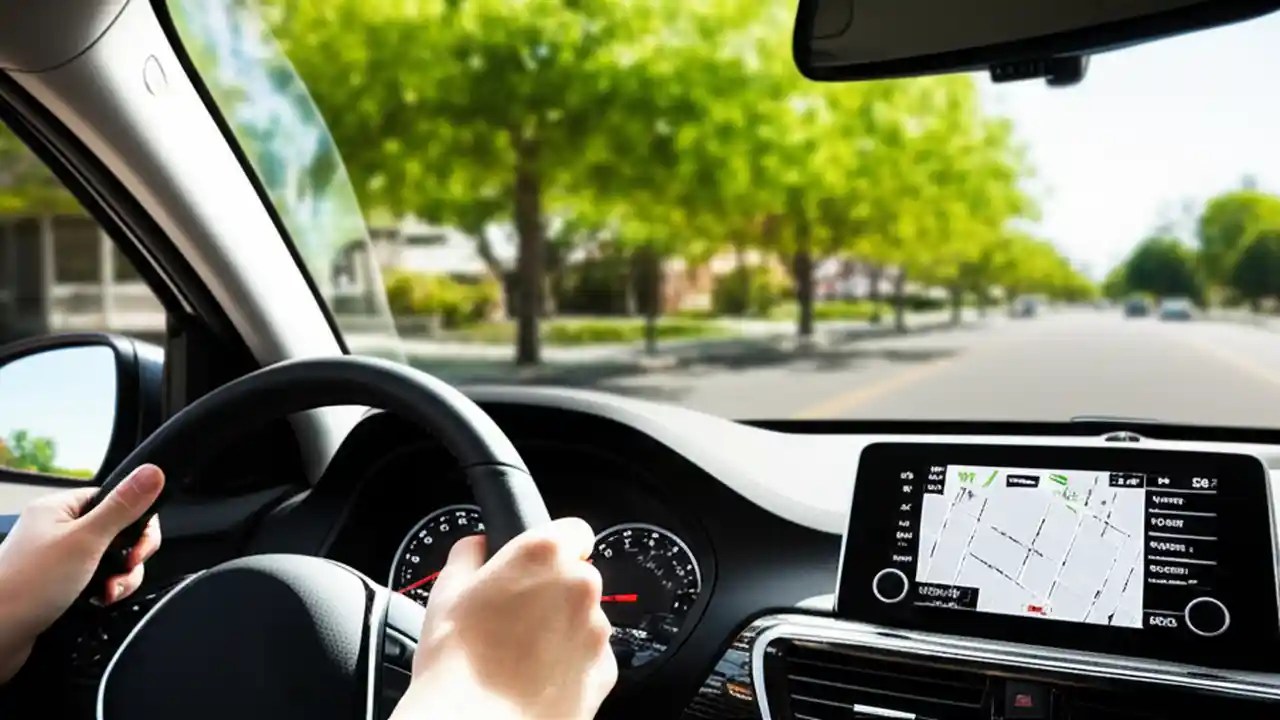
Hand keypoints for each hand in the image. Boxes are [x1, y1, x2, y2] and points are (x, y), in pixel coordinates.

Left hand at [0, 464, 164, 682]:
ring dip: (119, 579)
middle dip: (129, 557)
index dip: (136, 523)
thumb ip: (123, 508)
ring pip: (110, 560)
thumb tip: (153, 471)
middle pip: (117, 532)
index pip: (114, 500)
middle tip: (123, 572)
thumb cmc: (29, 586)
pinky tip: (97, 602)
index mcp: (58, 508)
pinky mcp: (59, 585)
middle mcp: (57, 529)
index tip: (139, 547)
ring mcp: (58, 558)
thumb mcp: (85, 542)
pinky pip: (97, 580)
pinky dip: (104, 591)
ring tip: (107, 594)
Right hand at [392, 518, 616, 719]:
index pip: (573, 529)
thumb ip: (469, 554)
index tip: (536, 564)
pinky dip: (570, 662)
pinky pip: (590, 655)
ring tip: (521, 654)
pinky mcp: (605, 670)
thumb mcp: (447, 591)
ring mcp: (596, 630)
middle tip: (516, 616)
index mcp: (544, 555)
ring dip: (561, 628)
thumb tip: (478, 546)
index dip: (553, 546)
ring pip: (584, 617)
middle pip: (578, 576)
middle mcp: (580, 587)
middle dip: (552, 591)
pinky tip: (536, 677)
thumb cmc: (458, 662)